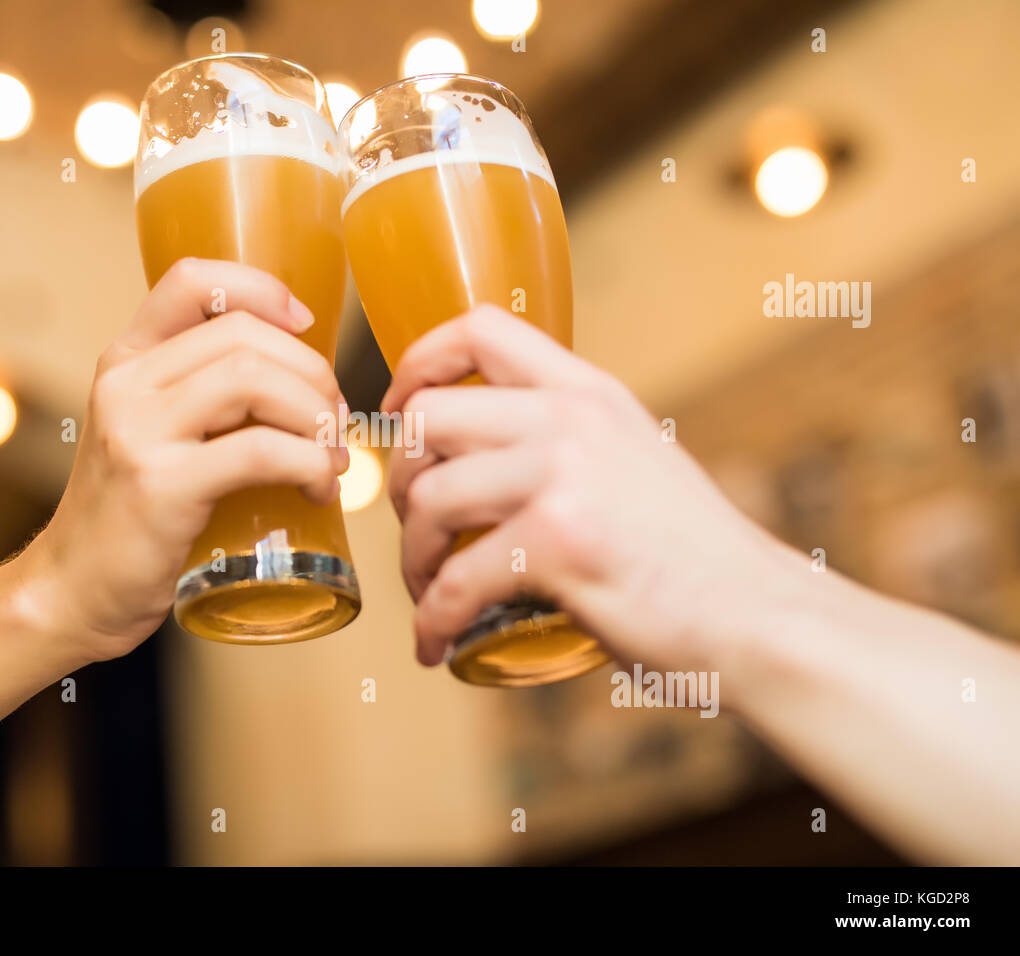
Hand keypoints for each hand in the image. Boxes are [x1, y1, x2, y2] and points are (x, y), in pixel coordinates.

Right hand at [16, 258, 346, 663]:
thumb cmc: (132, 519)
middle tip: (336, 421)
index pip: (191, 280)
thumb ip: (202, 398)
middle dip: (313, 373)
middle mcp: (126, 385)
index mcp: (125, 360)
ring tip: (330, 457)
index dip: (262, 289)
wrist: (72, 594)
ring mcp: (139, 433)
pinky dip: (309, 464)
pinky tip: (318, 488)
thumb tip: (304, 378)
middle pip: (245, 336)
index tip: (306, 326)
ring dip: (317, 416)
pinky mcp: (161, 486)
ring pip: (255, 382)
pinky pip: (260, 451)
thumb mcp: (151, 436)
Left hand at [381, 305, 804, 674]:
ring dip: (411, 556)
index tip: (398, 409)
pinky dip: (432, 618)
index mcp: (588, 391)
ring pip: (429, 498)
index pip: (480, 326)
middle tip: (416, 528)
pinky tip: (436, 641)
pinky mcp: (557, 545)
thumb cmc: (691, 553)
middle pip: (429, 418)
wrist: (756, 615)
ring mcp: (563, 477)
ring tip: (426, 592)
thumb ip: (568, 441)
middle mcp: (571, 420)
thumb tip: (485, 457)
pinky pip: (454, 580)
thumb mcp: (635, 458)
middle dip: (402, 480)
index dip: (418, 362)